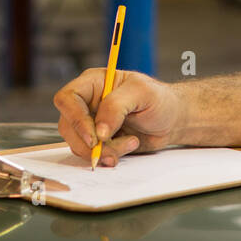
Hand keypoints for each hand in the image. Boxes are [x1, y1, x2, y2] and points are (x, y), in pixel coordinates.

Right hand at [52, 68, 184, 165]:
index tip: (95, 137)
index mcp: (93, 83)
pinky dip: (109, 156)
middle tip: (112, 146)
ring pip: (79, 144)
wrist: (172, 121)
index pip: (67, 99)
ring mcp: (91, 124)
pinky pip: (92, 154)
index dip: (75, 119)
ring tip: (131, 142)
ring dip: (104, 150)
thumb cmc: (159, 99)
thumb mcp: (142, 93)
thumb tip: (99, 131)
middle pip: (68, 126)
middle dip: (90, 142)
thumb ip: (117, 107)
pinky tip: (129, 147)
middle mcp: (87, 103)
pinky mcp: (99, 141)